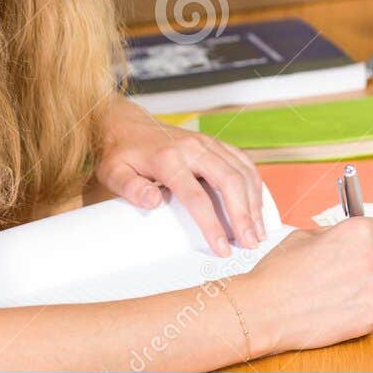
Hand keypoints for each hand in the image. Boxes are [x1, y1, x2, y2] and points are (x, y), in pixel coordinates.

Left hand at [95, 99, 264, 255]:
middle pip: (229, 181)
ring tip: (259, 230)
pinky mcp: (215, 143)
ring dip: (254, 201)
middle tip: (252, 243)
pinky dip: (255, 183)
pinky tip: (258, 204)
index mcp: (168, 159)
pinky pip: (243, 161)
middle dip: (244, 214)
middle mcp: (193, 147)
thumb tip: (153, 202)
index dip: (212, 224)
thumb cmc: (120, 154)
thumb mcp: (113, 173)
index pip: (197, 197)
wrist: (126, 124)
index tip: (222, 248)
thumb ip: (131, 188)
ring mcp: (207, 143)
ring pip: (241, 170)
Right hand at [240, 217, 372, 356]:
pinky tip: (344, 308)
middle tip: (361, 272)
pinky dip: (367, 311)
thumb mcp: (305, 236)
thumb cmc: (279, 273)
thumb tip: (349, 237)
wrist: (265, 309)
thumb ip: (336, 234)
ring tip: (349, 293)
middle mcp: (372, 257)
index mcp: (357, 231)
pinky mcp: (371, 317)